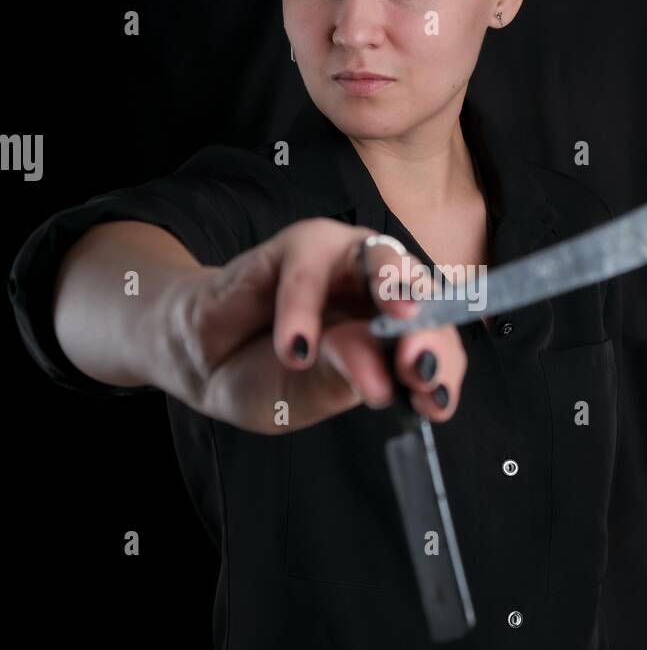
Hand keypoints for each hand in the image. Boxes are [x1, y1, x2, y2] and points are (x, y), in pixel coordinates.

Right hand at [152, 218, 468, 433]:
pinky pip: (308, 269)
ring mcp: (342, 264)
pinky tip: (294, 348)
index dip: (441, 367)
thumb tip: (382, 382)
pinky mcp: (299, 248)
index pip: (435, 344)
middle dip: (428, 331)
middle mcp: (378, 295)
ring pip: (383, 256)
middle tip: (418, 364)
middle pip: (423, 298)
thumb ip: (342, 378)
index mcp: (394, 337)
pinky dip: (303, 309)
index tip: (435, 401)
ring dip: (394, 286)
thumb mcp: (307, 396)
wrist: (203, 362)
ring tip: (398, 318)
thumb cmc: (265, 378)